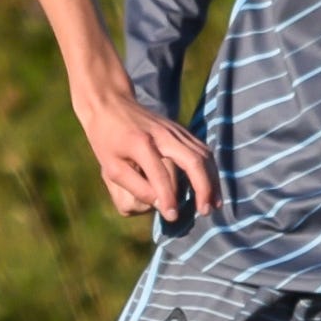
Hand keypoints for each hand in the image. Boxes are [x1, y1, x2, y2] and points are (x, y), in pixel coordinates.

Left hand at [73, 84, 217, 220]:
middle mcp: (163, 135)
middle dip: (202, 188)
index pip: (159, 175)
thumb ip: (134, 186)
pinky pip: (203, 150)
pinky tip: (212, 187)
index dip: (167, 198)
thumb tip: (159, 204)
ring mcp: (175, 130)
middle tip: (204, 212)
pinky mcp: (182, 130)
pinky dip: (211, 170)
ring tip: (213, 204)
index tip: (172, 216)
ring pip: (203, 155)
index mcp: (141, 143)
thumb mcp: (110, 165)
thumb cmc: (107, 139)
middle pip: (192, 161)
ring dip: (212, 181)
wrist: (111, 103)